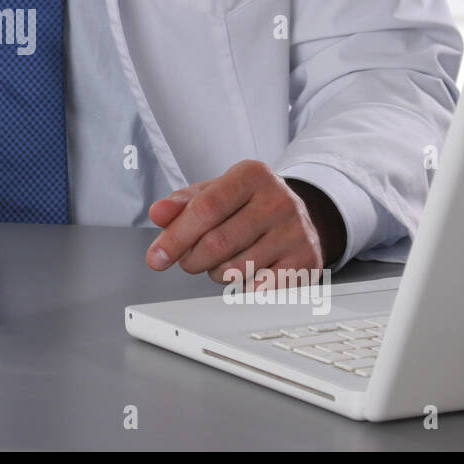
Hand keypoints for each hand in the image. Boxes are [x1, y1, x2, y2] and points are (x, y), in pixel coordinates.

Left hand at [145, 160, 344, 286]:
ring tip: (221, 261)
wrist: (300, 216)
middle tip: (188, 260)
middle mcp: (279, 200)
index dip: (175, 237)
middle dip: (191, 259)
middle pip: (217, 243)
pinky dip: (241, 287)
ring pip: (235, 271)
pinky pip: (257, 289)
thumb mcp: (214, 193)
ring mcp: (296, 232)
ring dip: (215, 273)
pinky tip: (246, 271)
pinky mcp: (306, 262)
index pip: (205, 209)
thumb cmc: (248, 205)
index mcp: (252, 175)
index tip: (156, 257)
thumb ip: (182, 203)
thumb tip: (158, 213)